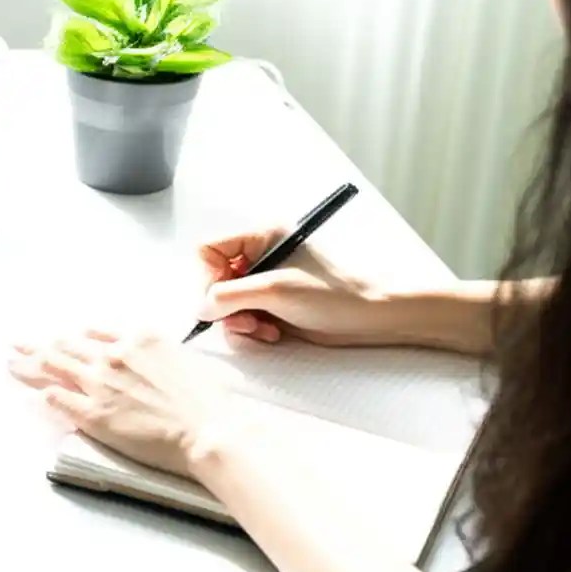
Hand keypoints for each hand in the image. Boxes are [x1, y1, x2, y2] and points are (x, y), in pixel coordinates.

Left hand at [9, 330, 240, 477]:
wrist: (207, 431)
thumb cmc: (207, 402)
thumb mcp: (186, 360)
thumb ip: (157, 352)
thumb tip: (144, 351)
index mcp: (140, 339)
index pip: (97, 336)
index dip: (77, 339)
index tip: (65, 340)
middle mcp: (114, 356)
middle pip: (69, 348)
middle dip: (42, 347)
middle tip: (19, 344)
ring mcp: (100, 384)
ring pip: (55, 367)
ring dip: (30, 363)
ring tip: (13, 360)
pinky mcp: (93, 414)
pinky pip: (59, 399)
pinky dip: (45, 393)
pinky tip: (35, 392)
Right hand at [198, 226, 388, 346]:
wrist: (369, 319)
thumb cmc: (332, 295)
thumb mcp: (275, 290)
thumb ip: (229, 296)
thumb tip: (201, 307)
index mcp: (262, 238)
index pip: (210, 249)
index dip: (206, 276)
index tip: (216, 300)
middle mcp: (261, 257)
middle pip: (215, 280)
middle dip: (226, 306)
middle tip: (244, 320)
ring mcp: (266, 284)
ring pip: (227, 304)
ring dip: (239, 322)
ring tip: (262, 329)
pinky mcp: (273, 307)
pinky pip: (242, 319)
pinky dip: (251, 330)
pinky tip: (272, 334)